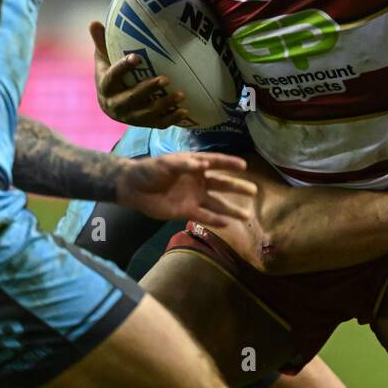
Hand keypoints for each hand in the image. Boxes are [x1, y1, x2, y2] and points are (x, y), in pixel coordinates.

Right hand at [90, 21, 191, 127]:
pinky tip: (185, 111)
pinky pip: (158, 124)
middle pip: (132, 98)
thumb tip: (94, 21)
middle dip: (148, 89)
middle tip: (165, 79)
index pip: (112, 77)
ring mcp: (129, 117)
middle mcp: (115, 105)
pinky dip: (172, 118)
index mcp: (105, 87)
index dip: (123, 68)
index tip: (137, 57)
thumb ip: (101, 42)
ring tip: (181, 95)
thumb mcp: (104, 59)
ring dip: (165, 105)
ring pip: (147, 114)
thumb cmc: (110, 75)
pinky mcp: (143, 124)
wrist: (111, 105)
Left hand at [115, 151, 256, 226]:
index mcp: (194, 165)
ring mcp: (194, 197)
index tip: (244, 166)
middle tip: (254, 191)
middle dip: (238, 188)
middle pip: (222, 184)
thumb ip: (184, 164)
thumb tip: (203, 164)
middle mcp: (198, 180)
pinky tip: (228, 224)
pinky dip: (215, 220)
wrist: (133, 188)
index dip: (230, 164)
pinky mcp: (186, 211)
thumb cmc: (149, 170)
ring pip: (217, 203)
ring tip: (247, 215)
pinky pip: (204, 216)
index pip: (216, 163)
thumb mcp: (165, 163)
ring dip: (231, 209)